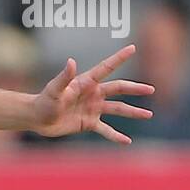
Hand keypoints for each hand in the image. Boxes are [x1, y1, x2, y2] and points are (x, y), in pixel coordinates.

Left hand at [32, 44, 154, 143]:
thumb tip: (71, 61)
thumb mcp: (54, 89)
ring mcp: (93, 109)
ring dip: (132, 112)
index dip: (119, 58)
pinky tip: (127, 141)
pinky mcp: (89, 123)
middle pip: (119, 89)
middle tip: (151, 89)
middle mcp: (93, 94)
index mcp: (86, 82)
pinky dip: (116, 136)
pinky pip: (106, 130)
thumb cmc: (44, 101)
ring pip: (117, 109)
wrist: (37, 119)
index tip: (132, 47)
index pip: (106, 67)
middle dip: (135, 89)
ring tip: (148, 115)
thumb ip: (64, 77)